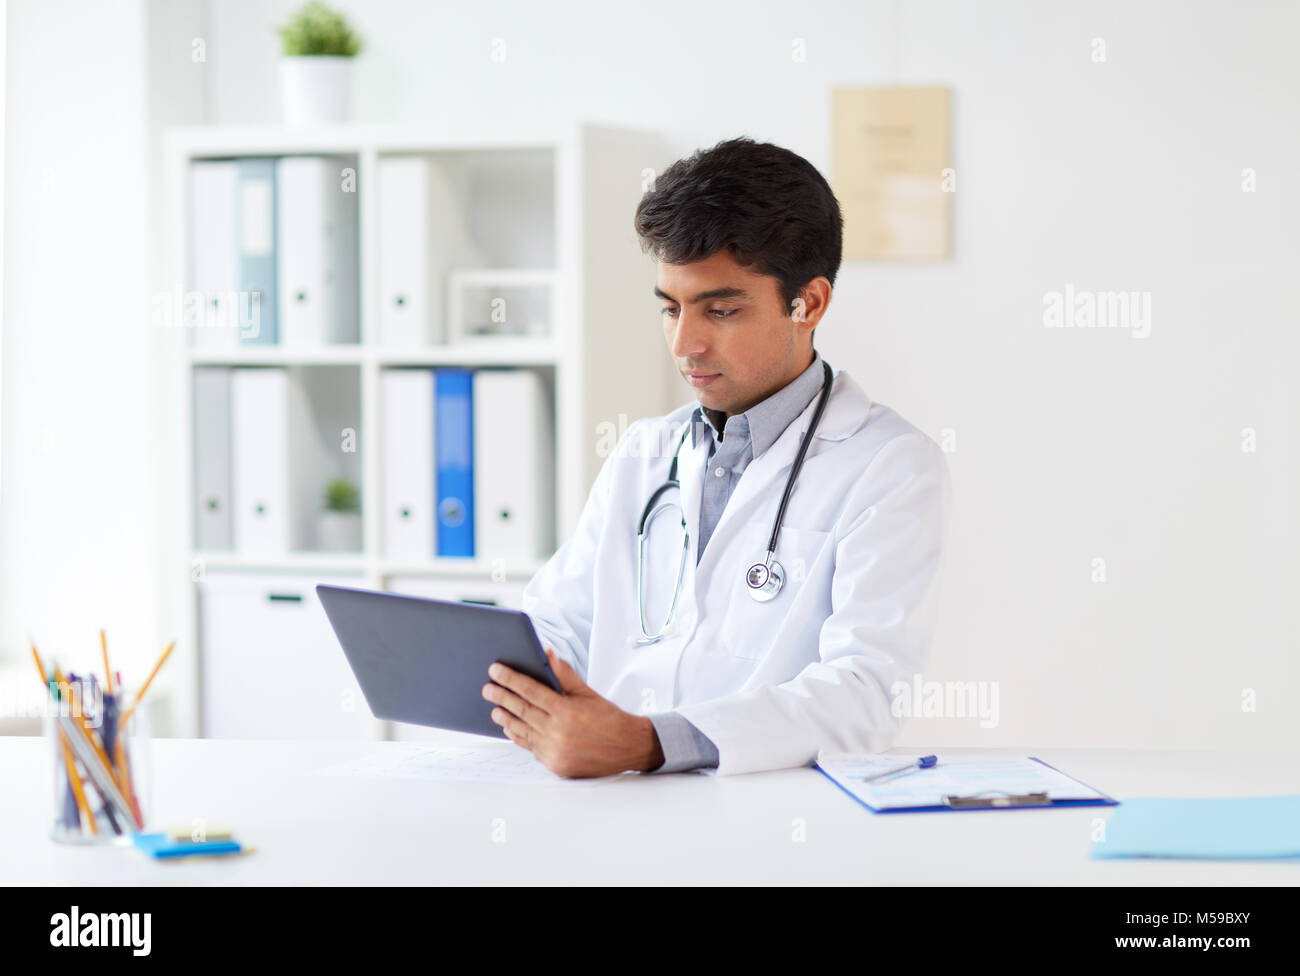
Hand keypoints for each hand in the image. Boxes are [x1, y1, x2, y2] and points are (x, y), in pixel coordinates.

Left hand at [482, 648, 664, 777]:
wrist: (628, 747)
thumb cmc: (608, 717)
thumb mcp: (587, 692)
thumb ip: (564, 674)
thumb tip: (546, 654)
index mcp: (567, 711)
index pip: (531, 691)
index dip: (511, 679)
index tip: (496, 670)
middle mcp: (559, 733)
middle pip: (522, 710)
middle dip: (502, 697)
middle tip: (487, 688)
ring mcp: (555, 752)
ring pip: (523, 731)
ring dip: (506, 718)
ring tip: (495, 708)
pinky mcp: (556, 765)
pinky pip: (531, 748)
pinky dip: (519, 736)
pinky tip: (511, 728)